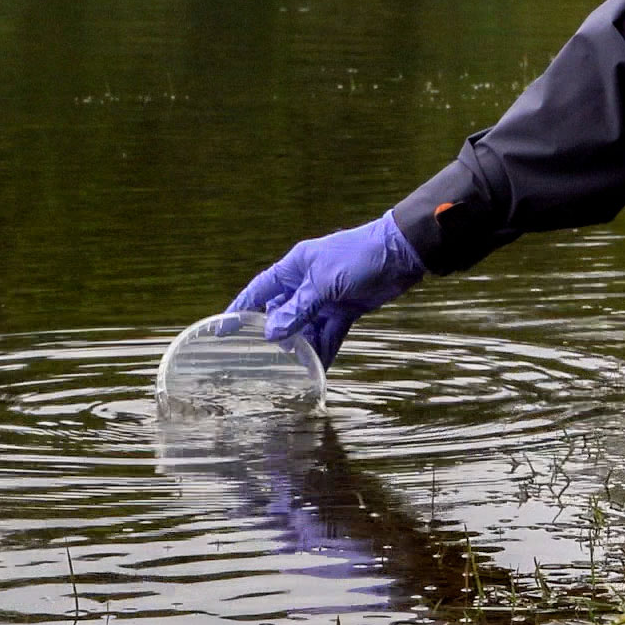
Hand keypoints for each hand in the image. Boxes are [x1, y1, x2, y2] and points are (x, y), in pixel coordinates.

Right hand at [224, 216, 423, 365]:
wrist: (401, 253)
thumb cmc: (358, 257)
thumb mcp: (323, 283)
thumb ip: (298, 309)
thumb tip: (271, 333)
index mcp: (295, 267)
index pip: (260, 289)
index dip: (242, 307)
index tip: (223, 327)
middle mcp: (306, 282)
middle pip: (282, 312)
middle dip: (275, 335)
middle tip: (262, 359)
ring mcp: (326, 297)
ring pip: (306, 327)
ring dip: (301, 347)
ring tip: (290, 371)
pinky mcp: (345, 309)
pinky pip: (329, 333)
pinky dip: (324, 350)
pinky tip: (317, 369)